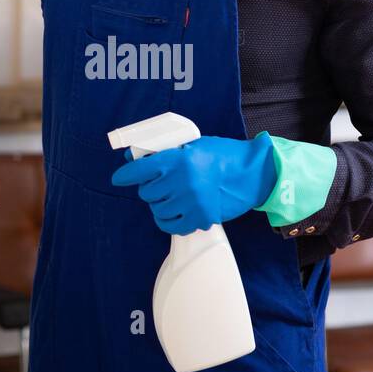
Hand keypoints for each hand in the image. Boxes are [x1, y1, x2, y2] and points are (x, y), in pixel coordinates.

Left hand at [110, 134, 276, 233]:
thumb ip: (166, 153)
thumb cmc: (224, 156)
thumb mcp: (193, 145)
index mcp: (179, 159)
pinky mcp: (200, 218)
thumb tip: (135, 160)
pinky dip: (168, 221)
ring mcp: (191, 202)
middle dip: (150, 188)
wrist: (252, 173)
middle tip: (160, 184)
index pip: (140, 169)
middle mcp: (182, 181)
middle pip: (147, 192)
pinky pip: (171, 226)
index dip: (126, 174)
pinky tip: (174, 212)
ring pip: (157, 209)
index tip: (119, 177)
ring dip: (160, 204)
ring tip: (171, 197)